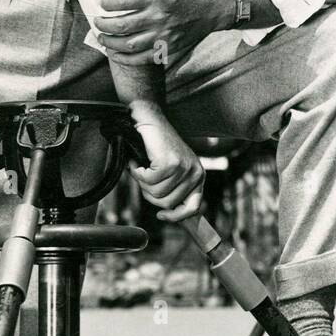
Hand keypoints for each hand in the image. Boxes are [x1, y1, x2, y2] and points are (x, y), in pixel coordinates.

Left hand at [94, 0, 229, 67]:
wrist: (211, 7)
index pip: (123, 2)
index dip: (107, 4)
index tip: (102, 4)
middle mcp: (159, 18)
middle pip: (122, 26)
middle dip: (104, 25)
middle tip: (97, 21)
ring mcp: (164, 36)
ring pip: (129, 45)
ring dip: (110, 43)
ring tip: (102, 37)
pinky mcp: (168, 48)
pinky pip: (142, 59)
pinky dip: (125, 59)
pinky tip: (115, 53)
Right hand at [128, 102, 203, 222]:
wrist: (149, 120)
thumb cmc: (156, 147)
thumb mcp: (171, 171)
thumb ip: (174, 190)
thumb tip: (168, 214)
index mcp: (198, 176)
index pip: (193, 207)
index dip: (175, 216)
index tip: (160, 216)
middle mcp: (195, 173)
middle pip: (167, 203)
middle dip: (150, 194)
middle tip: (145, 177)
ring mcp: (184, 168)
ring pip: (156, 193)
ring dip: (142, 182)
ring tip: (142, 166)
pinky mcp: (170, 162)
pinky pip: (149, 181)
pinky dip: (137, 172)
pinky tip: (138, 161)